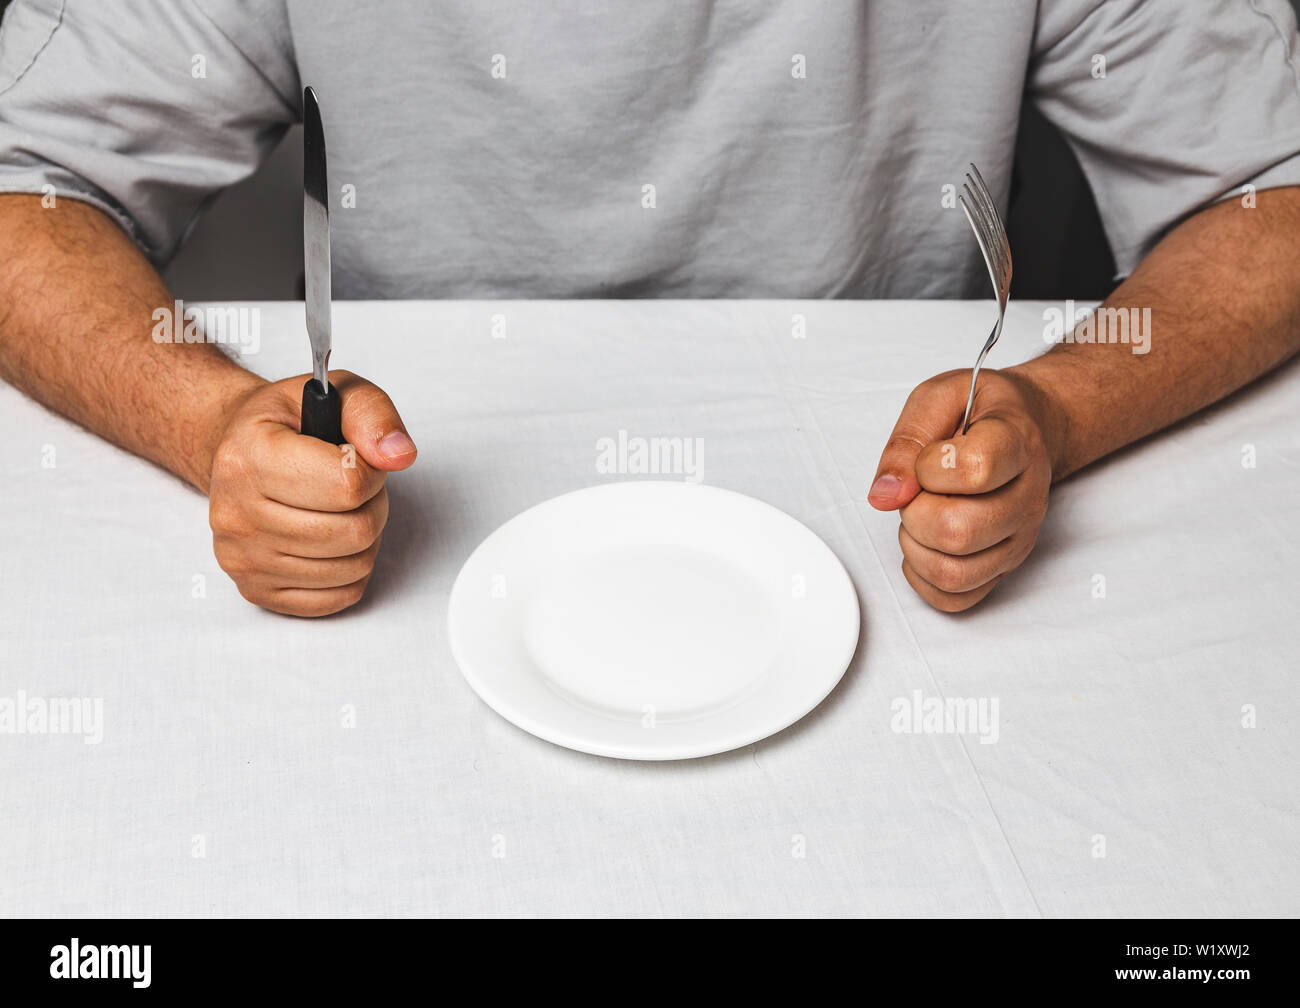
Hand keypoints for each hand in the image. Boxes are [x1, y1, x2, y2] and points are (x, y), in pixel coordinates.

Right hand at [207, 370, 417, 615]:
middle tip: (352, 487)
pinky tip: (330, 540)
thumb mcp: (336, 395)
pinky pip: (337, 597)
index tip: (355, 459)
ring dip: (363, 538)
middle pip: (354, 532)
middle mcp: (235, 513)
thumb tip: (398, 455)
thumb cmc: (289, 426)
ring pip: (351, 568)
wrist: (240, 452)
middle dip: (370, 506)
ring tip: (339, 509)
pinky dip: (349, 571)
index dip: (369, 472)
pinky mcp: (256, 590)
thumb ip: (373, 416)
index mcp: (248, 456)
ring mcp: (242, 558)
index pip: (347, 486)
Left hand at [867, 368, 1057, 611]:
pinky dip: (923, 577)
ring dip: (916, 546)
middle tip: (918, 490)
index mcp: (1017, 444)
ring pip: (954, 573)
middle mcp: (1027, 498)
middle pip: (958, 532)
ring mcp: (1020, 539)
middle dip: (915, 511)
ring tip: (921, 514)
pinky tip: (924, 543)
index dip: (930, 466)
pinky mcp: (1005, 567)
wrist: (1022, 428)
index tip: (928, 456)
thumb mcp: (939, 397)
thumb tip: (886, 494)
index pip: (975, 469)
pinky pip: (956, 598)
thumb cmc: (980, 412)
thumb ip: (907, 439)